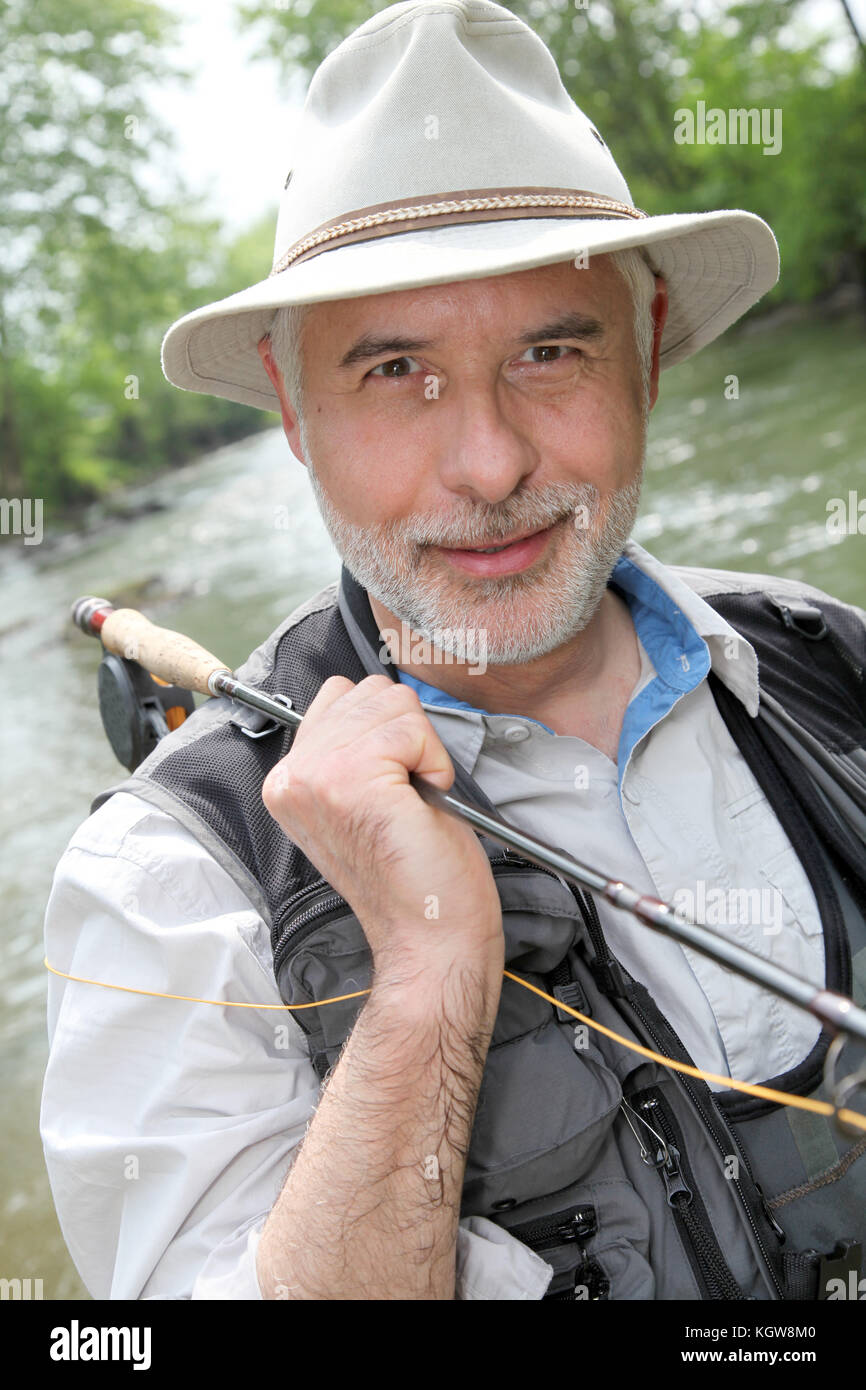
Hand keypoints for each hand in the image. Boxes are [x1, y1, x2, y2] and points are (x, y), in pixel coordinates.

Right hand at [261, 675, 503, 983]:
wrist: (430, 938)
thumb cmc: (414, 876)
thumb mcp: (366, 799)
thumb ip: (351, 749)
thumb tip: (377, 700)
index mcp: (288, 781)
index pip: (341, 695)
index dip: (386, 731)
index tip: (391, 787)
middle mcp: (291, 775)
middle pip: (369, 690)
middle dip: (407, 734)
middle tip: (406, 798)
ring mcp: (316, 775)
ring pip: (393, 703)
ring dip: (422, 748)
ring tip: (413, 802)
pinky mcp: (351, 779)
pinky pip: (412, 729)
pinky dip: (434, 762)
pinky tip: (422, 805)